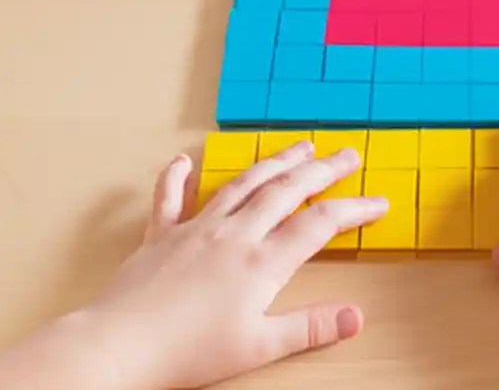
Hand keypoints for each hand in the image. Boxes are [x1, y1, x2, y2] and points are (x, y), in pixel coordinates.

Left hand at [74, 142, 386, 388]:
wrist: (120, 345)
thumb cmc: (189, 351)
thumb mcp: (260, 346)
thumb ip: (309, 327)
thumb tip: (356, 317)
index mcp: (262, 262)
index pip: (319, 225)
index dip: (353, 210)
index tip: (378, 203)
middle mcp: (234, 234)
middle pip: (287, 191)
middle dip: (322, 170)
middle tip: (347, 155)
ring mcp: (196, 229)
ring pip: (243, 184)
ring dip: (274, 162)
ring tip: (298, 147)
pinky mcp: (161, 235)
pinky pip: (171, 198)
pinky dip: (178, 176)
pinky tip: (185, 160)